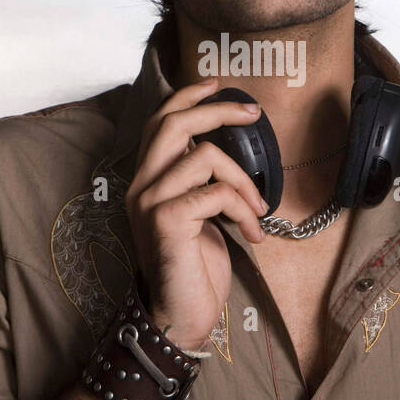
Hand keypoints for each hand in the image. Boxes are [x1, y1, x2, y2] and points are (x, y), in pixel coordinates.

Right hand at [123, 78, 269, 351]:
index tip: (217, 83)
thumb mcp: (200, 214)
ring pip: (206, 157)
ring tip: (258, 211)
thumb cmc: (196, 267)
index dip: (187, 97)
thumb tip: (223, 146)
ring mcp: (149, 202)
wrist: (183, 316)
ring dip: (245, 182)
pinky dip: (244, 210)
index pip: (158, 121)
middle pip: (174, 123)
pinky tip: (252, 234)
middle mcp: (140, 186)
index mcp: (146, 180)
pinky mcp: (167, 221)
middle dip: (218, 110)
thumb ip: (200, 180)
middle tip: (254, 113)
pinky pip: (217, 194)